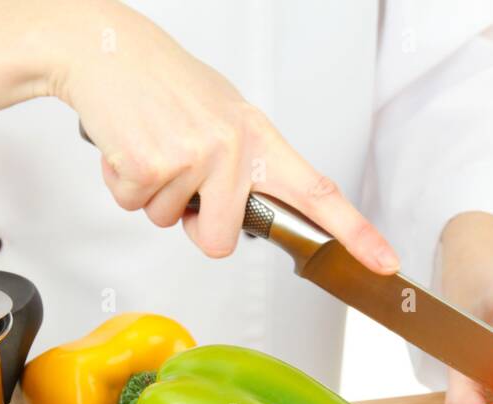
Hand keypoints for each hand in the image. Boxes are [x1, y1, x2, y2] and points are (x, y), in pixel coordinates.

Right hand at [0, 0, 398, 273]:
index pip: (318, 193)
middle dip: (190, 225)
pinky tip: (127, 145)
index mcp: (258, 139)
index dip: (356, 233)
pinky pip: (134, 206)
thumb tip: (244, 213)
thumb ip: (243, 166)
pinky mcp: (151, 165)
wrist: (107, 50)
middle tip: (177, 178)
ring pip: (168, 223)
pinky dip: (121, 184)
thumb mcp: (222, 117)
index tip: (385, 263)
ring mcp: (194, 158)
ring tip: (151, 145)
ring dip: (151, 194)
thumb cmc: (164, 85)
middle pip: (219, 241)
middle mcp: (233, 149)